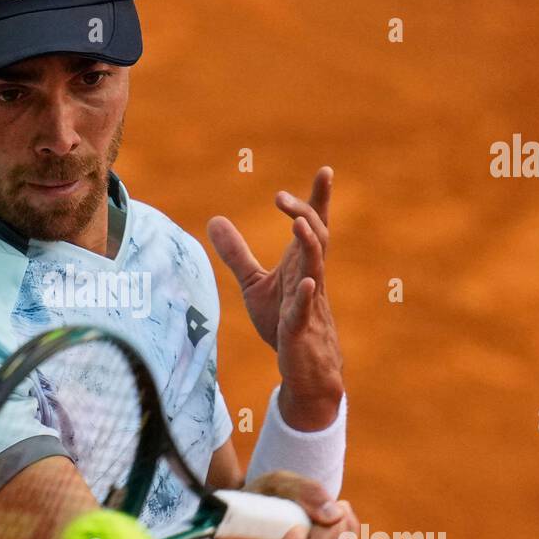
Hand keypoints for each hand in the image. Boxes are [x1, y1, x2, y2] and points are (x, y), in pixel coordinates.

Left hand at [207, 167, 344, 428]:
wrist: (305, 368)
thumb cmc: (284, 323)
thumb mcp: (253, 284)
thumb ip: (236, 253)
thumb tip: (214, 219)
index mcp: (300, 265)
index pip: (314, 227)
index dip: (319, 200)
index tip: (325, 170)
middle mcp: (310, 277)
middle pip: (315, 238)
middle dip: (303, 214)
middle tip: (280, 197)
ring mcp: (308, 303)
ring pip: (315, 268)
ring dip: (308, 245)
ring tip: (297, 224)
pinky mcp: (298, 329)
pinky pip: (305, 311)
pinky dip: (306, 296)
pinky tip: (308, 282)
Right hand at [215, 471, 359, 538]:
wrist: (252, 520)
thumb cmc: (261, 499)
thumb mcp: (274, 483)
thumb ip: (302, 492)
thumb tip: (335, 515)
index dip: (306, 534)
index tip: (306, 517)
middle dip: (335, 526)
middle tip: (337, 503)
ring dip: (345, 531)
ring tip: (338, 510)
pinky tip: (339, 523)